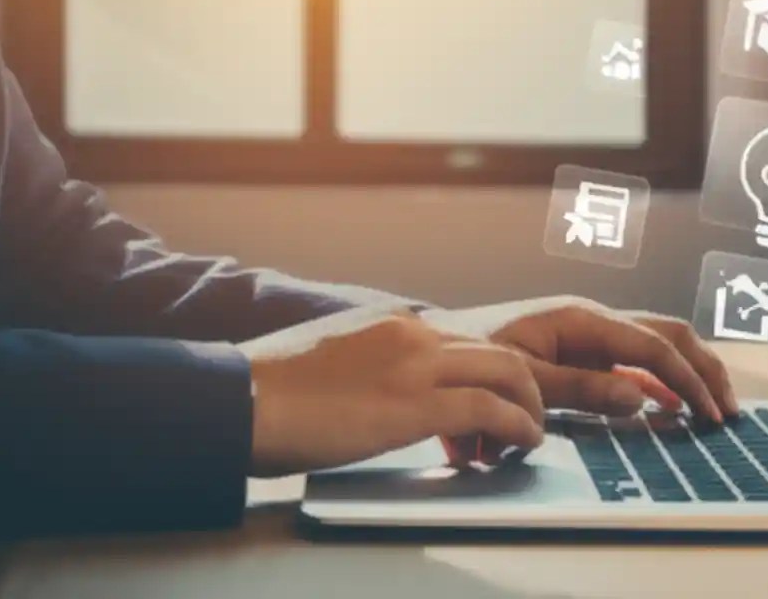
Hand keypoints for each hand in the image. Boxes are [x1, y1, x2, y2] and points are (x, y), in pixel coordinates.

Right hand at [240, 310, 544, 476]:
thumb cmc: (267, 391)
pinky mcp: (415, 403)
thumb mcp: (331, 360)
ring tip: (527, 437)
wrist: (239, 399)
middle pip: (498, 350)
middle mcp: (413, 334)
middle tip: (522, 420)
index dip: (487, 375)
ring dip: (528, 407)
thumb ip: (369, 366)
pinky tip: (520, 444)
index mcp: (392, 324)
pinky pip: (490, 408)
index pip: (464, 342)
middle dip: (523, 387)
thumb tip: (380, 393)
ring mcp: (416, 365)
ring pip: (509, 371)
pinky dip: (517, 426)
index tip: (488, 406)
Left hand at [422, 297, 737, 422]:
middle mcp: (591, 319)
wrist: (434, 350)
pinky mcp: (578, 349)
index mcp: (581, 319)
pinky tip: (670, 405)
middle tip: (728, 410)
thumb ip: (581, 387)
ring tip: (712, 406)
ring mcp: (587, 333)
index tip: (709, 415)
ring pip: (656, 343)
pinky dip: (660, 379)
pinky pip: (632, 360)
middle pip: (668, 334)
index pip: (653, 346)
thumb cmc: (471, 360)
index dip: (687, 380)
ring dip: (688, 371)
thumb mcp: (524, 377)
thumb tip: (640, 399)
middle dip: (703, 369)